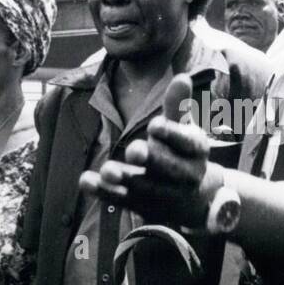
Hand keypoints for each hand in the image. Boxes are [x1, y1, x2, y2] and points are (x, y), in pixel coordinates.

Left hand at [79, 74, 221, 227]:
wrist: (194, 199)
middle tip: (133, 149)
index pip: (187, 143)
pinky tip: (86, 180)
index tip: (155, 125)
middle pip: (169, 169)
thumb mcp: (185, 130)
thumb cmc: (184, 153)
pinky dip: (104, 192)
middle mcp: (186, 176)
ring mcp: (165, 195)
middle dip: (152, 160)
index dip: (172, 135)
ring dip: (125, 178)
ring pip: (145, 187)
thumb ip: (178, 106)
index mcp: (197, 151)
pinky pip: (123, 200)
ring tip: (107, 170)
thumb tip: (182, 76)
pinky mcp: (145, 208)